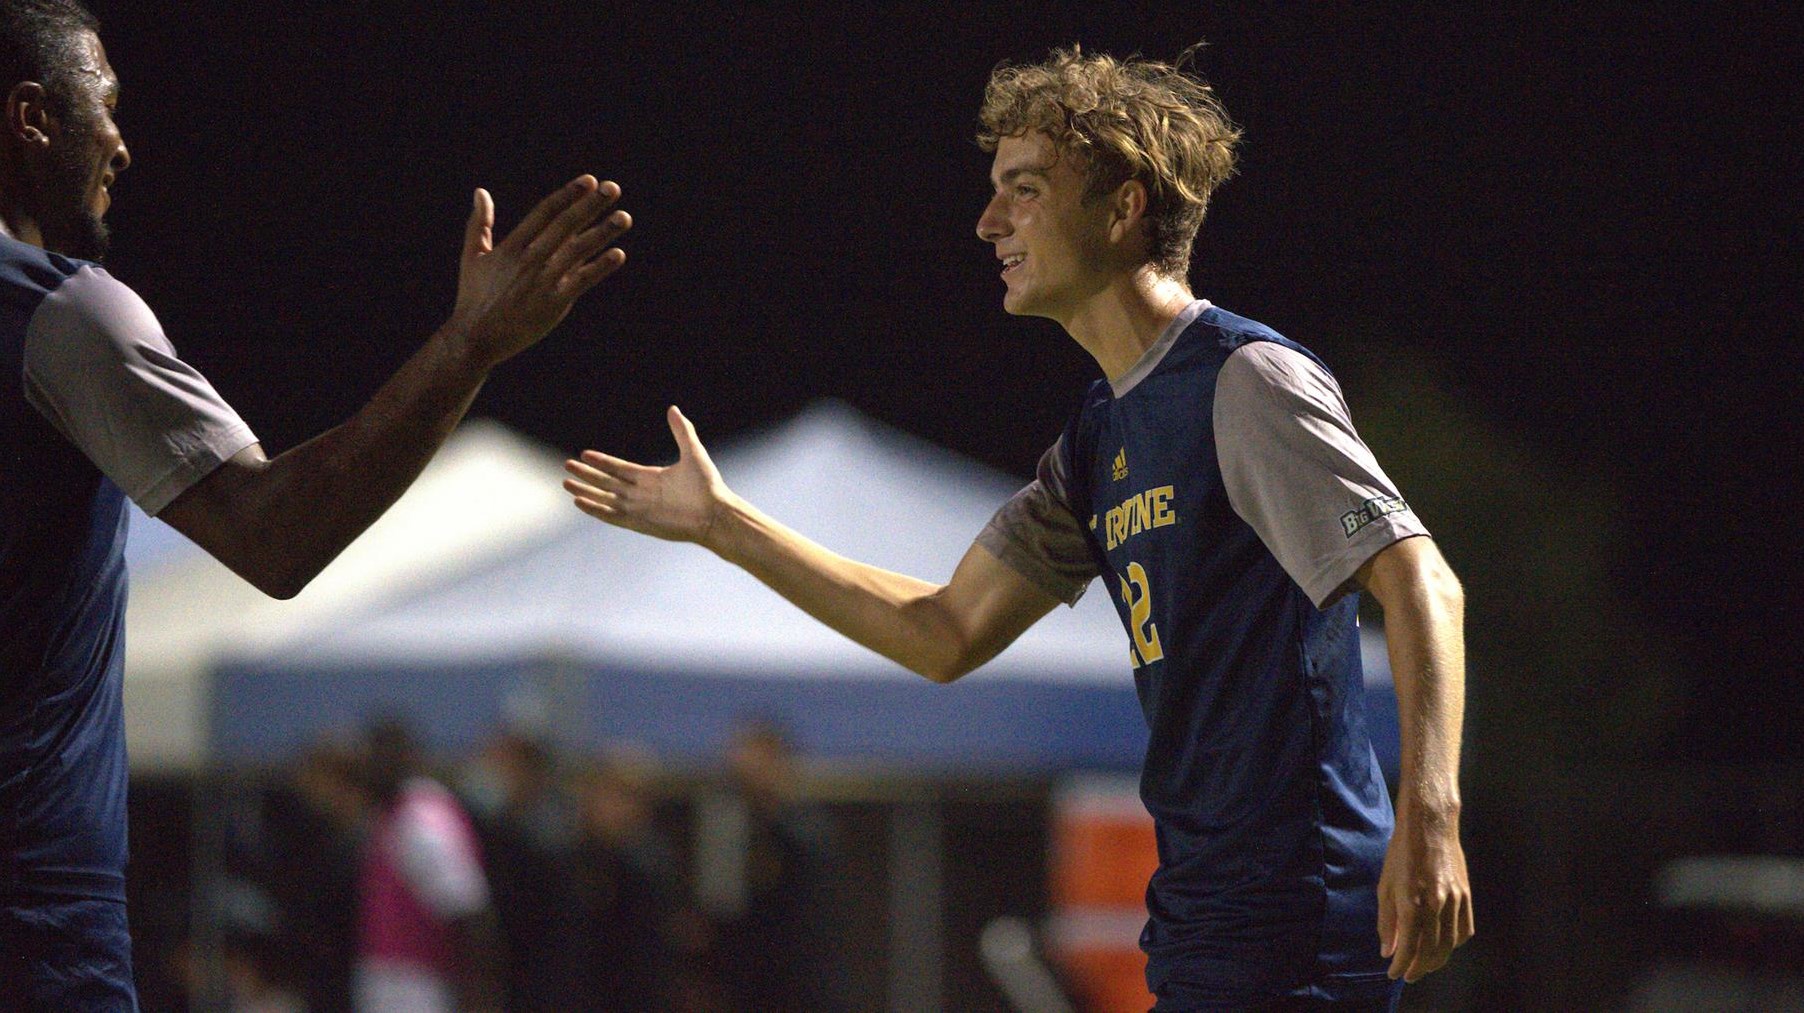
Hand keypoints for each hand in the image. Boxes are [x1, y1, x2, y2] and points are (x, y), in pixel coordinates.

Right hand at [447, 175, 630, 368]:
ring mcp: (543, 281)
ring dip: (602, 232)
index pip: (544, 212)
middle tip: (612, 188)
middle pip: (565, 225)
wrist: (475, 338)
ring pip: (577, 250)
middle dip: (590, 205)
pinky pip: (581, 281)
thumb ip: (479, 223)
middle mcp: (529, 259)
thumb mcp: (472, 256)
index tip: (588, 181)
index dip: (567, 195)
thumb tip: (480, 192)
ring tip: (624, 217)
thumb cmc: (474, 297)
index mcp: (512, 246)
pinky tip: (618, 254)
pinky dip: (599, 268)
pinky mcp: (554, 303)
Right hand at [564, 406, 733, 546]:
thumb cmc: (708, 486)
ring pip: (605, 499)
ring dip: (586, 491)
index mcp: (650, 478)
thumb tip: (673, 408)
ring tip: (567, 484)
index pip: (618, 468)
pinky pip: (612, 516)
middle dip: (587, 475)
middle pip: (606, 482)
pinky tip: (580, 502)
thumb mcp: (693, 453)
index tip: (584, 454)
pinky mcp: (640, 523)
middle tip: (567, 467)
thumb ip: (682, 431)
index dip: (601, 462)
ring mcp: (639, 509)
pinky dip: (596, 510)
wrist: (715, 514)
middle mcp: (641, 493)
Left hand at [1377, 805, 1473, 981]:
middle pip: (1432, 951)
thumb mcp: (1385, 886)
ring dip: (1437, 960)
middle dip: (1418, 968)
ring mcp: (1455, 900)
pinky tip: (1443, 945)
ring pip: (1450, 944)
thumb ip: (1387, 922)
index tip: (1393, 974)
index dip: (1401, 965)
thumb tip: (1388, 951)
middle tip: (1408, 974)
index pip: (1409, 947)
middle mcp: (1436, 904)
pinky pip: (1465, 930)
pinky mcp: (1467, 895)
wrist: (1430, 826)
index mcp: (1411, 902)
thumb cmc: (1401, 854)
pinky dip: (1454, 943)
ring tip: (1423, 965)